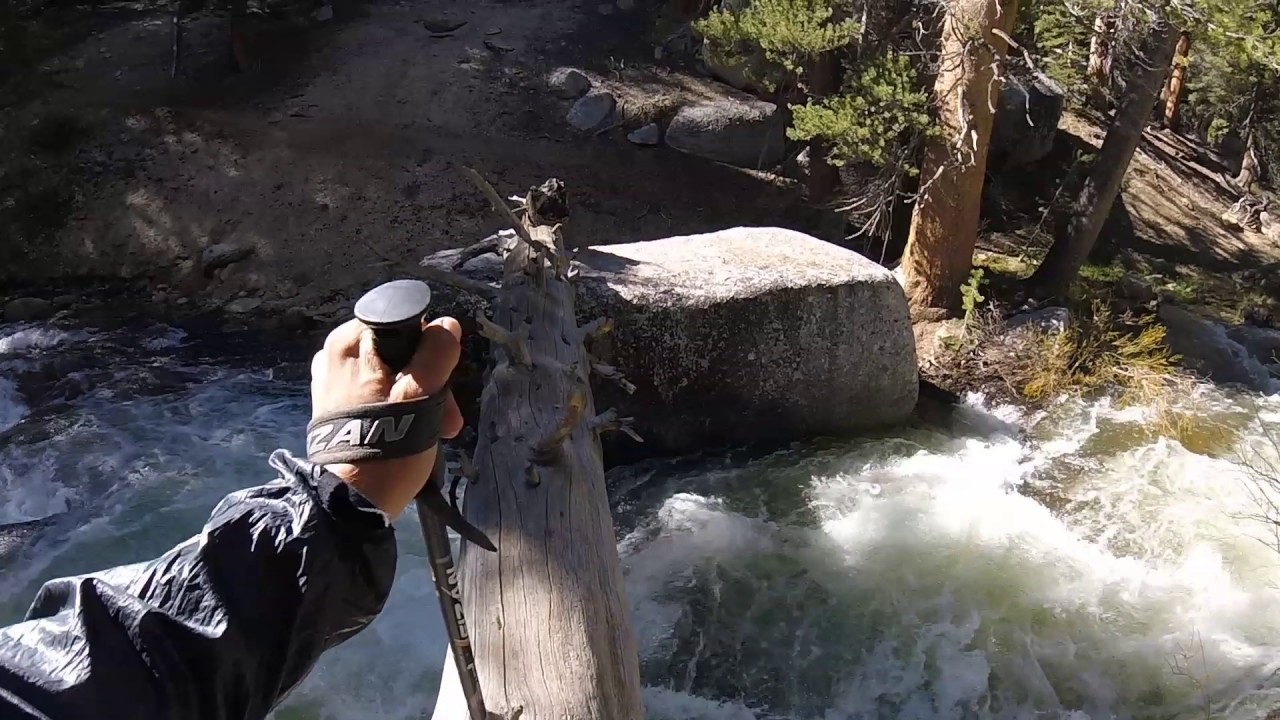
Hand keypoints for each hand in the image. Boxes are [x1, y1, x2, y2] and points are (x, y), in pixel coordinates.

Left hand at [309, 316, 462, 518]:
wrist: (351, 504)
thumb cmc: (387, 447)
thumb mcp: (420, 397)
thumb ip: (436, 354)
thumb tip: (447, 325)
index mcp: (350, 342)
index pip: (406, 324)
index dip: (432, 351)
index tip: (446, 384)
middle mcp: (334, 355)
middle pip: (400, 353)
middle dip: (430, 383)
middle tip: (448, 418)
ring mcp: (332, 382)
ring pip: (392, 375)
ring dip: (420, 399)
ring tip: (436, 431)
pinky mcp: (335, 407)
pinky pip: (378, 394)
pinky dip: (398, 408)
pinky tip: (410, 431)